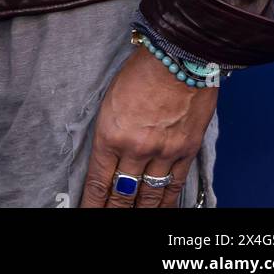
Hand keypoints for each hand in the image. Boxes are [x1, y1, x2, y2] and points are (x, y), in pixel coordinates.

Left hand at [80, 45, 217, 207]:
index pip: (98, 180)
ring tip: (131, 219)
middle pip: (121, 195)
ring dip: (138, 212)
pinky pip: (174, 186)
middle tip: (105, 219)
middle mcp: (136, 147)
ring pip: (148, 196)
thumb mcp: (111, 98)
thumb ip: (109, 131)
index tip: (87, 212)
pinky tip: (158, 210)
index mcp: (111, 132)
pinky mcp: (186, 151)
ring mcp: (163, 152)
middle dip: (112, 211)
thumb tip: (107, 158)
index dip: (92, 203)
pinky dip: (165, 202)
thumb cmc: (142, 69)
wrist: (178, 54)